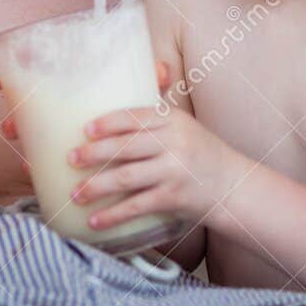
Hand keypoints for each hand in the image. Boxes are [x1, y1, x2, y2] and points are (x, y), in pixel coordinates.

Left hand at [68, 104, 244, 230]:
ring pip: (127, 177)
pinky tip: (94, 221)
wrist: (234, 187)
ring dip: (96, 187)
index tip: (85, 130)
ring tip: (75, 193)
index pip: (134, 117)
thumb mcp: (183, 126)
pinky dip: (113, 215)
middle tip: (70, 159)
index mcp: (173, 120)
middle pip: (125, 147)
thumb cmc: (201, 153)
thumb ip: (155, 113)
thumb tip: (131, 84)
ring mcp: (174, 171)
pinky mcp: (174, 198)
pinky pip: (137, 206)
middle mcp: (174, 143)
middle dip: (93, 153)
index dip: (107, 123)